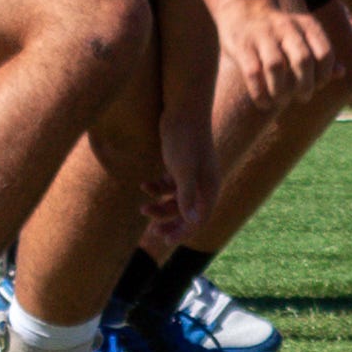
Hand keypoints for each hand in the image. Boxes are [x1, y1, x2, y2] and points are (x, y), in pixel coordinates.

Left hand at [148, 96, 220, 241]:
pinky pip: (167, 187)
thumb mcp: (184, 170)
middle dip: (170, 223)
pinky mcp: (179, 167)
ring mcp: (190, 176)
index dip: (184, 232)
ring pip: (175, 201)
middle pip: (187, 214)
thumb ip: (187, 196)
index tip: (165, 241)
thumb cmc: (186, 140)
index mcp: (209, 188)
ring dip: (159, 206)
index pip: (199, 219)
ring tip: (142, 208)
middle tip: (153, 233)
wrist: (183, 111)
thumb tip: (194, 222)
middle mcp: (202, 185)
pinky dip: (156, 189)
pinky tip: (143, 184)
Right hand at [218, 0, 340, 115]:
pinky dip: (260, 93)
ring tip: (282, 101)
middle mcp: (286, 27)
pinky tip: (264, 104)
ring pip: (276, 66)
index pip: (324, 53)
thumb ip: (321, 53)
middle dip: (306, 85)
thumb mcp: (303, 35)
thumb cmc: (278, 30)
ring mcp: (262, 35)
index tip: (318, 86)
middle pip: (302, 60)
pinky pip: (252, 72)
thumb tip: (342, 73)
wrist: (241, 6)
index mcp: (306, 24)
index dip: (324, 75)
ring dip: (281, 91)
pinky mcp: (242, 45)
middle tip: (303, 97)